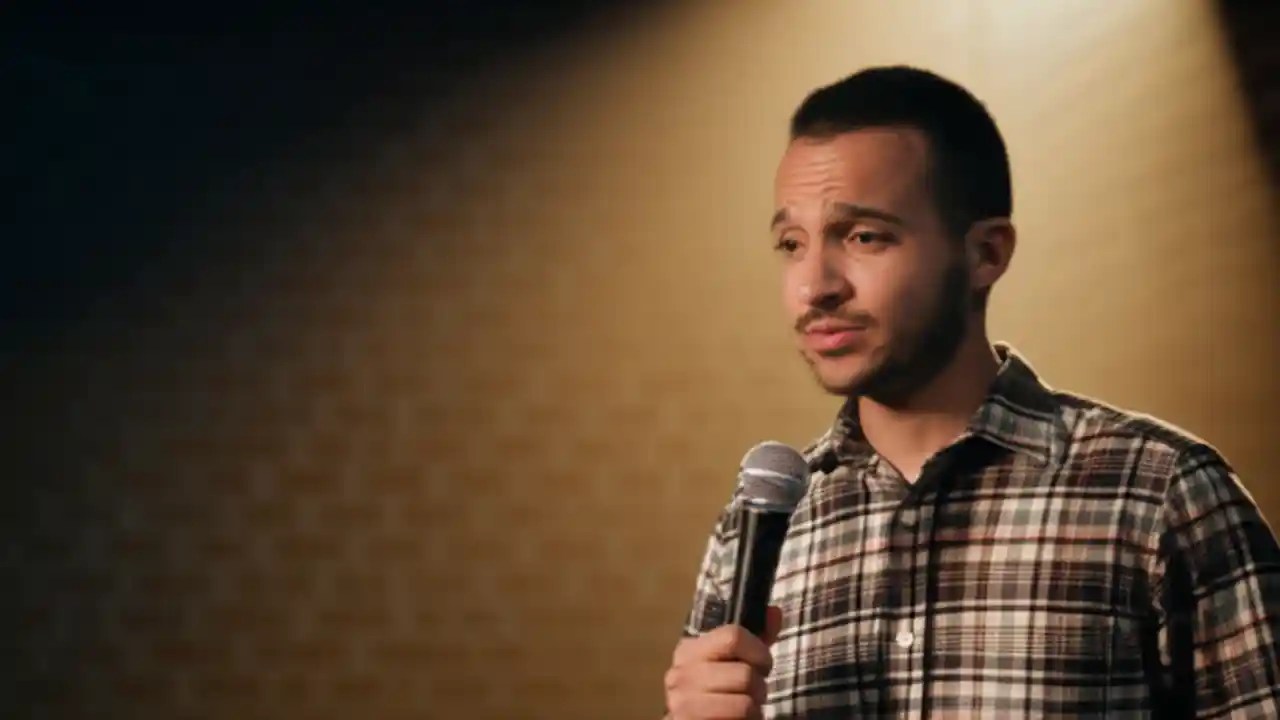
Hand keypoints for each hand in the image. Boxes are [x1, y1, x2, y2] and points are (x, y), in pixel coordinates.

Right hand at [663, 606, 782, 719]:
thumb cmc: (718, 693)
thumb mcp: (736, 662)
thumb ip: (756, 639)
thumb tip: (774, 612)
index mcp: (688, 650)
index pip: (733, 636)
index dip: (759, 652)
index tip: (762, 666)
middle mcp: (680, 674)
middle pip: (745, 674)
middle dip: (758, 687)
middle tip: (750, 694)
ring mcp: (682, 703)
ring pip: (745, 703)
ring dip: (753, 709)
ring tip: (743, 709)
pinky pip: (738, 719)